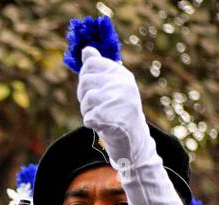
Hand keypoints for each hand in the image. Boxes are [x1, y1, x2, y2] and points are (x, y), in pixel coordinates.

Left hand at [76, 46, 152, 166]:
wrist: (133, 142)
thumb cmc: (119, 113)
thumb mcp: (111, 87)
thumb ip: (98, 69)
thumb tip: (86, 49)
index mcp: (121, 74)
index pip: (91, 63)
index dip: (86, 77)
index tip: (94, 88)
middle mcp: (122, 84)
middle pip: (85, 81)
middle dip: (84, 96)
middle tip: (98, 106)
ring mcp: (119, 100)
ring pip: (86, 100)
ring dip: (87, 111)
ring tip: (102, 116)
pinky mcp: (113, 118)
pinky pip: (88, 117)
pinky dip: (91, 124)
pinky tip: (103, 126)